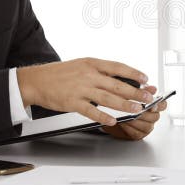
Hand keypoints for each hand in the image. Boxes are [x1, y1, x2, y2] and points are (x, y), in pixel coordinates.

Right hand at [17, 58, 153, 126]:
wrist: (36, 81)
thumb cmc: (60, 74)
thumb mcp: (82, 65)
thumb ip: (99, 71)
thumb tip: (120, 78)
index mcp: (92, 64)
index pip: (118, 67)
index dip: (133, 73)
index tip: (145, 79)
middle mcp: (88, 75)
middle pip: (117, 84)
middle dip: (135, 91)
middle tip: (148, 97)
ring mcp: (81, 89)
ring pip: (108, 98)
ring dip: (125, 104)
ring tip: (137, 109)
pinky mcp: (73, 103)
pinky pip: (91, 111)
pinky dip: (103, 117)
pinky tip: (113, 121)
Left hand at [102, 85, 167, 140]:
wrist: (115, 114)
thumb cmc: (127, 102)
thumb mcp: (134, 93)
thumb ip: (143, 91)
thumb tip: (153, 89)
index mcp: (155, 106)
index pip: (163, 105)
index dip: (159, 106)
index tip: (152, 106)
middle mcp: (153, 117)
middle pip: (154, 117)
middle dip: (144, 114)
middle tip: (135, 110)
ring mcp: (147, 126)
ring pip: (146, 126)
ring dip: (136, 121)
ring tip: (127, 116)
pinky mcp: (139, 134)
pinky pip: (137, 133)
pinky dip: (130, 128)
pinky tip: (124, 122)